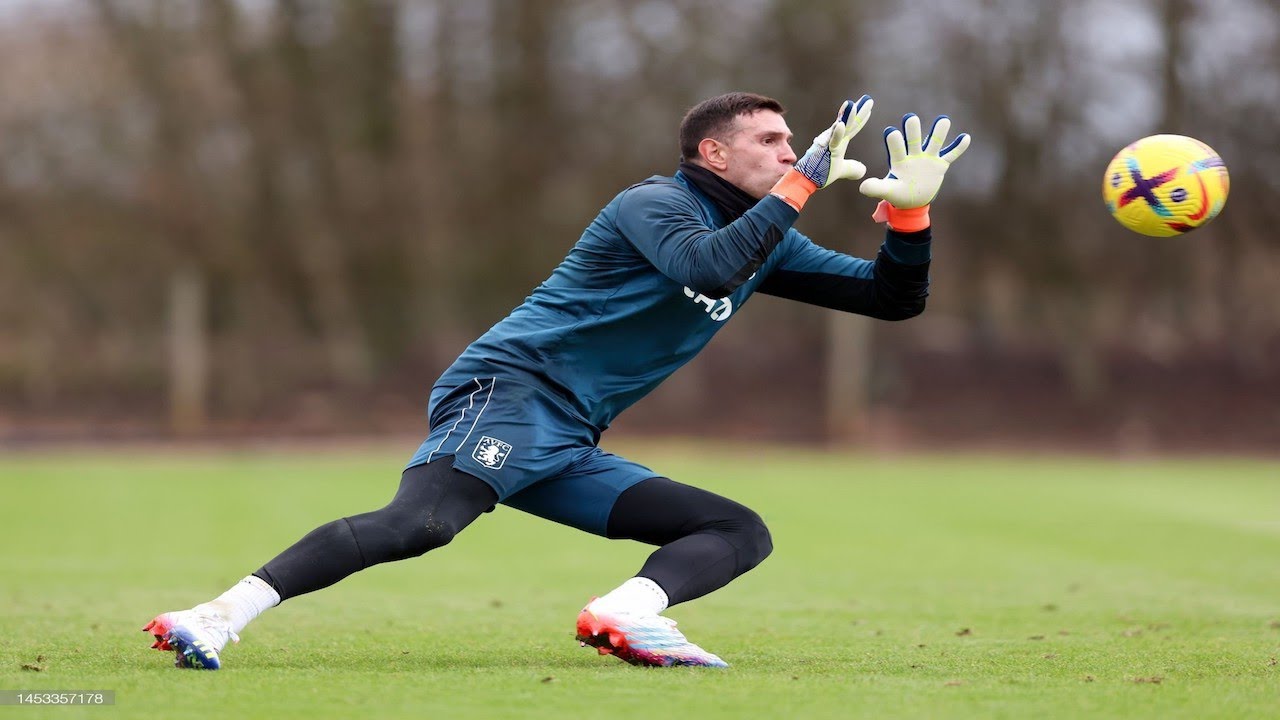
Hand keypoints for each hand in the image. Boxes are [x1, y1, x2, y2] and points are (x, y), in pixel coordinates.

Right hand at [770, 95, 872, 210]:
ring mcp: (828, 142)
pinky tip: (842, 125)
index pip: (852, 127)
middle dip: (859, 110)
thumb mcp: (841, 170)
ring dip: (848, 115)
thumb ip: (852, 168)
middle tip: (868, 99)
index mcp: (839, 141)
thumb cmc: (820, 173)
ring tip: (854, 103)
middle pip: (849, 122)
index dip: (861, 117)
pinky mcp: (823, 150)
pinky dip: (837, 133)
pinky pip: (832, 141)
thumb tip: (863, 170)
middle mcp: (834, 138)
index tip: (868, 106)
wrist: (806, 180)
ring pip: (840, 127)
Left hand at [858, 114, 969, 225]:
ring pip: (934, 142)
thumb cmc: (898, 194)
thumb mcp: (888, 191)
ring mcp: (928, 158)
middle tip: (909, 118)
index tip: (890, 132)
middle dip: (912, 130)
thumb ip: (876, 188)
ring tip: (943, 120)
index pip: (896, 148)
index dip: (893, 141)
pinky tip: (966, 137)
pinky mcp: (940, 165)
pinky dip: (958, 147)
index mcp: (899, 160)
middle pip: (914, 139)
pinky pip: (951, 154)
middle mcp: (913, 155)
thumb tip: (862, 188)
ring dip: (938, 132)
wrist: (912, 201)